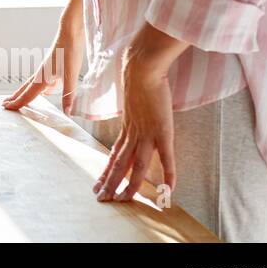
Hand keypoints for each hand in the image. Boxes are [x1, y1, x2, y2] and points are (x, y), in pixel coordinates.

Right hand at [3, 3, 84, 114]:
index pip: (28, 94)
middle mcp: (41, 74)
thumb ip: (68, 95)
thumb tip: (67, 113)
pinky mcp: (52, 65)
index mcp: (43, 77)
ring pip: (32, 84)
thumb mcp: (71, 75)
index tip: (7, 108)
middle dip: (15, 97)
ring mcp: (46, 69)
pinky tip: (48, 90)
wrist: (70, 32)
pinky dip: (39, 87)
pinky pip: (42, 79)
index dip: (17, 102)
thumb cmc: (69, 51)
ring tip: (19, 98)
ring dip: (24, 92)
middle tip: (5, 103)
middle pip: (25, 89)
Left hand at [93, 57, 175, 204]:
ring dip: (130, 184)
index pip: (115, 154)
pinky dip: (168, 174)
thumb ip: (133, 107)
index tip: (98, 183)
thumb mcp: (132, 97)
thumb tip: (134, 104)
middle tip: (101, 198)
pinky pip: (166, 157)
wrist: (141, 67)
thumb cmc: (137, 76)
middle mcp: (134, 133)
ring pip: (137, 165)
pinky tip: (169, 189)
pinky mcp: (162, 130)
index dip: (107, 170)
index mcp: (127, 126)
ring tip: (122, 200)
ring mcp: (148, 133)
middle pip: (120, 163)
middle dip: (110, 182)